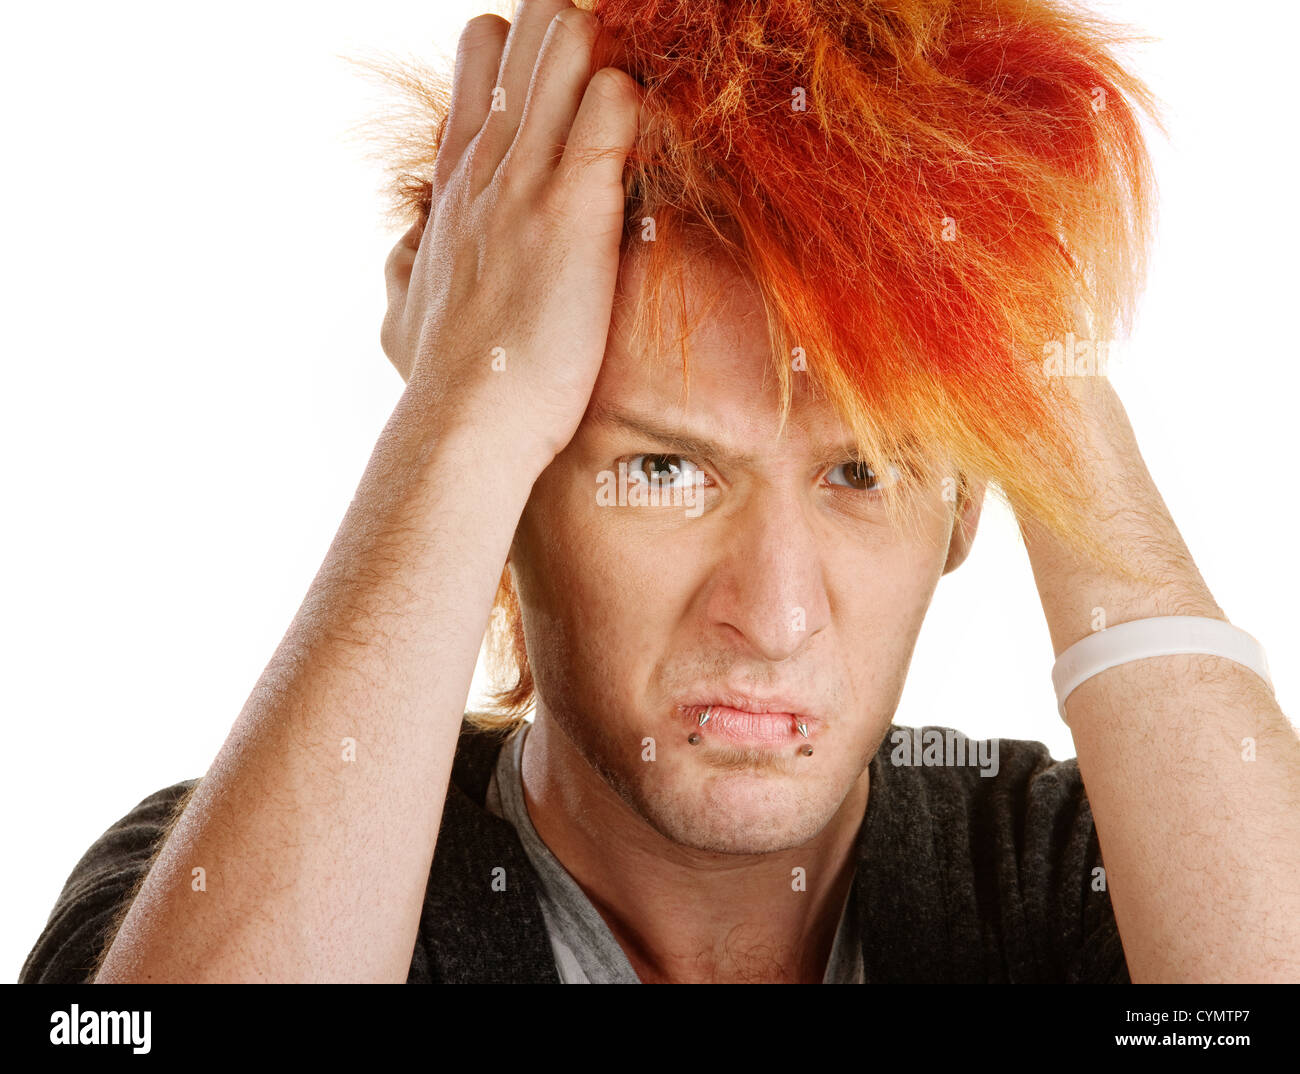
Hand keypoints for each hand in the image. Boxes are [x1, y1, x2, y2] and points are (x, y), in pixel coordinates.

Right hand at [380, 1, 640, 466]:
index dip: (525, 52)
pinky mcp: (574, 207)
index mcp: (454, 180)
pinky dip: (635, 104)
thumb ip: (404, 266)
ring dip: (604, 54)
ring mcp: (527, 180)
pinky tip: (649, 134)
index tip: (559, 83)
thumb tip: (406, 252)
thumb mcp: (401, 309)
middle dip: (570, 33)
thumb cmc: (439, 380)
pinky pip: (613, 106)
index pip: (481, 59)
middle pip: (526, 31)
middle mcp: (487, 163)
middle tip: (606, 71)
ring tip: (628, 94)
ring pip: (567, 46)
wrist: (465, 420)